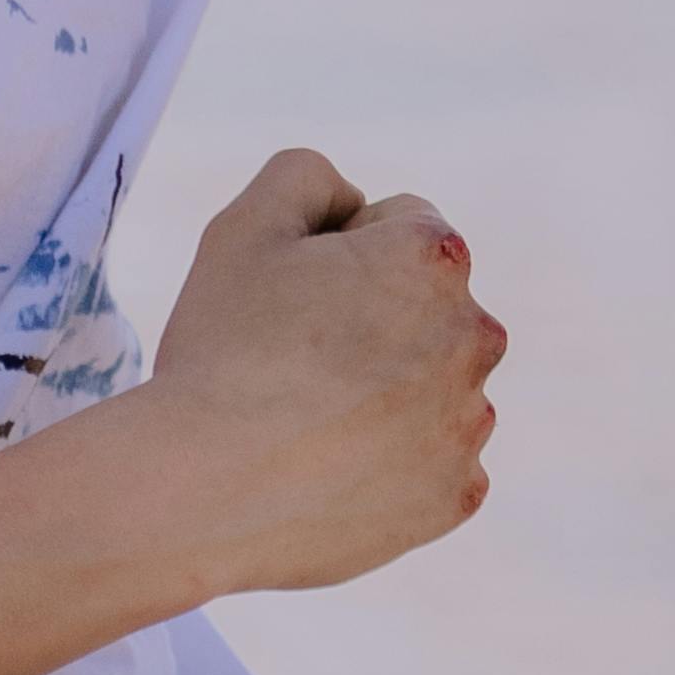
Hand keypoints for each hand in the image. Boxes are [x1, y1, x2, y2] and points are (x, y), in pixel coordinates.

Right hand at [112, 147, 499, 594]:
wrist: (200, 494)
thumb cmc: (220, 352)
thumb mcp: (244, 225)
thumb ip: (306, 177)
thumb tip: (353, 200)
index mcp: (436, 258)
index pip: (399, 227)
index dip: (334, 255)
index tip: (291, 299)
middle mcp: (475, 336)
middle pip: (422, 310)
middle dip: (373, 323)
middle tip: (292, 364)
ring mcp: (470, 422)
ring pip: (429, 389)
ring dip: (386, 396)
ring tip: (305, 425)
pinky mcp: (455, 497)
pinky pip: (429, 467)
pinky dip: (390, 469)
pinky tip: (328, 475)